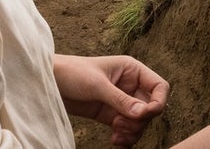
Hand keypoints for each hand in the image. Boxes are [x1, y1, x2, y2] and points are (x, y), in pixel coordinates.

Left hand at [53, 54, 168, 146]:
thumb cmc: (73, 73)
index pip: (159, 87)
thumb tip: (142, 113)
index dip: (158, 102)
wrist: (50, 83)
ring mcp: (121, 101)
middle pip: (150, 108)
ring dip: (132, 131)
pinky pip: (127, 129)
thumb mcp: (97, 85)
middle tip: (121, 124)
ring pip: (140, 121)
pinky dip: (125, 137)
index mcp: (132, 70)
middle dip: (139, 120)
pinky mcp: (111, 115)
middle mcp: (130, 85)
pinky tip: (115, 140)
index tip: (145, 114)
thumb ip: (120, 100)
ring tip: (116, 134)